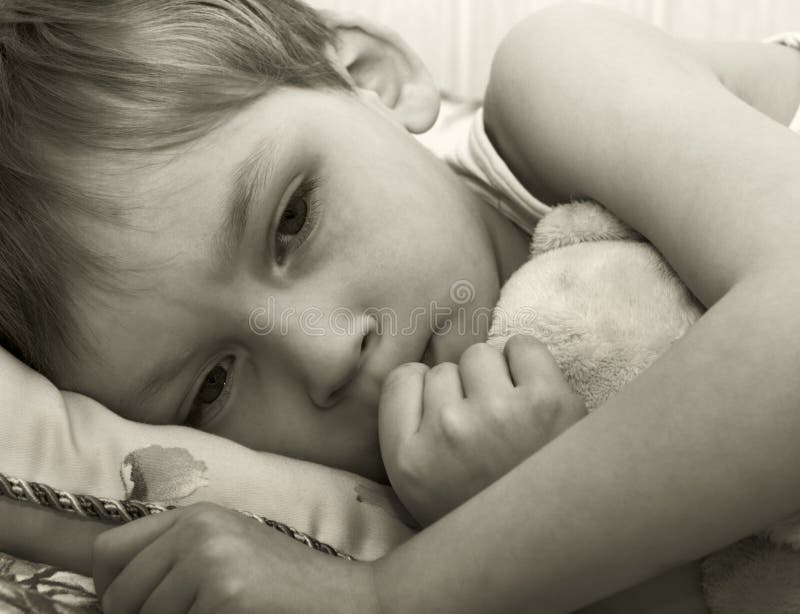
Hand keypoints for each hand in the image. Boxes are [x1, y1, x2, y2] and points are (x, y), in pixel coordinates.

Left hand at [92, 502, 377, 613]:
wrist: (346, 600)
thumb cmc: (286, 586)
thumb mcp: (228, 552)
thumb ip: (176, 558)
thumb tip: (111, 595)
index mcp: (196, 516)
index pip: (108, 552)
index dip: (111, 590)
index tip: (134, 610)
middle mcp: (198, 529)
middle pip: (118, 593)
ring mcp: (211, 559)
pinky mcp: (225, 594)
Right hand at [379, 334, 585, 525]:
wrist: (561, 541)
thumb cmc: (490, 510)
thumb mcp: (422, 491)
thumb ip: (407, 432)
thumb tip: (418, 370)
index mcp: (409, 461)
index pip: (402, 379)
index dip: (427, 395)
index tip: (447, 418)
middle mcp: (447, 433)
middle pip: (442, 369)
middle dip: (463, 392)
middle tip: (486, 431)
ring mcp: (497, 414)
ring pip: (479, 355)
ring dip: (495, 378)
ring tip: (513, 417)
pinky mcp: (547, 401)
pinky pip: (522, 346)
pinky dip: (528, 364)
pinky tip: (535, 398)